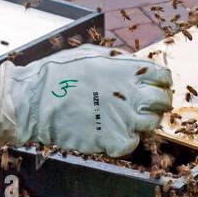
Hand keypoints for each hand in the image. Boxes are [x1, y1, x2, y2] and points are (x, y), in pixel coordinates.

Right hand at [2, 45, 172, 156]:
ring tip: (123, 119)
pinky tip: (110, 132)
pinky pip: (132, 142)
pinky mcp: (113, 140)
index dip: (160, 82)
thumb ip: (116, 59)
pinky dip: (124, 140)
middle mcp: (132, 94)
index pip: (163, 77)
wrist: (34, 102)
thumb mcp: (90, 54)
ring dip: (141, 122)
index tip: (152, 87)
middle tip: (142, 106)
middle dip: (156, 103)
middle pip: (162, 102)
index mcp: (127, 70)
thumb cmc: (56, 74)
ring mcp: (124, 119)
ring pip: (151, 124)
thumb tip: (131, 64)